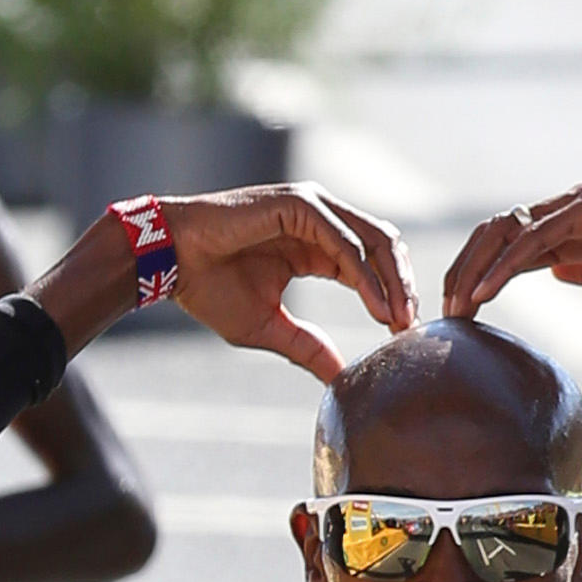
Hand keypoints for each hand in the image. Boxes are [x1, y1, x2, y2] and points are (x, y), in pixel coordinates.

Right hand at [39, 183, 410, 384]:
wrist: (170, 261)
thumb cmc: (209, 288)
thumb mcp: (268, 326)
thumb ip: (307, 346)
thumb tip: (340, 377)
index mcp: (316, 242)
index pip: (372, 262)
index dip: (392, 296)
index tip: (404, 335)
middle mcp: (320, 219)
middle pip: (383, 247)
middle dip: (403, 288)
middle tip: (411, 328)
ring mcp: (311, 207)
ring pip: (373, 241)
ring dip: (393, 283)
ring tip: (399, 321)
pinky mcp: (298, 204)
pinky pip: (344, 242)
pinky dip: (365, 276)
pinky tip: (377, 308)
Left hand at [444, 183, 581, 317]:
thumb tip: (556, 274)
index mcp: (579, 224)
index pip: (512, 246)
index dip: (480, 276)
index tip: (461, 314)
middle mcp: (573, 208)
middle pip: (497, 234)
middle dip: (464, 272)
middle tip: (443, 315)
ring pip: (507, 232)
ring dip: (474, 270)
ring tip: (453, 307)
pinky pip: (537, 238)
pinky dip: (505, 265)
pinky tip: (484, 293)